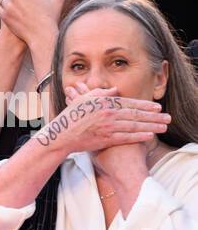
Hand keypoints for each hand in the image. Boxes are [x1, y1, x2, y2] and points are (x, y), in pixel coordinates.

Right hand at [33, 85, 169, 156]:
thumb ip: (101, 93)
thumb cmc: (72, 116)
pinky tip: (150, 136)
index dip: (146, 105)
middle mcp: (108, 114)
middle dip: (154, 116)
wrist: (61, 135)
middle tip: (168, 118)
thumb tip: (115, 90)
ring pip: (134, 126)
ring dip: (151, 126)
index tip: (158, 107)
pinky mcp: (105, 139)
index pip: (130, 103)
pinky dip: (138, 137)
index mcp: (104, 103)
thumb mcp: (85, 99)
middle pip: (136, 115)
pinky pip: (126, 138)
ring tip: (163, 127)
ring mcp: (107, 127)